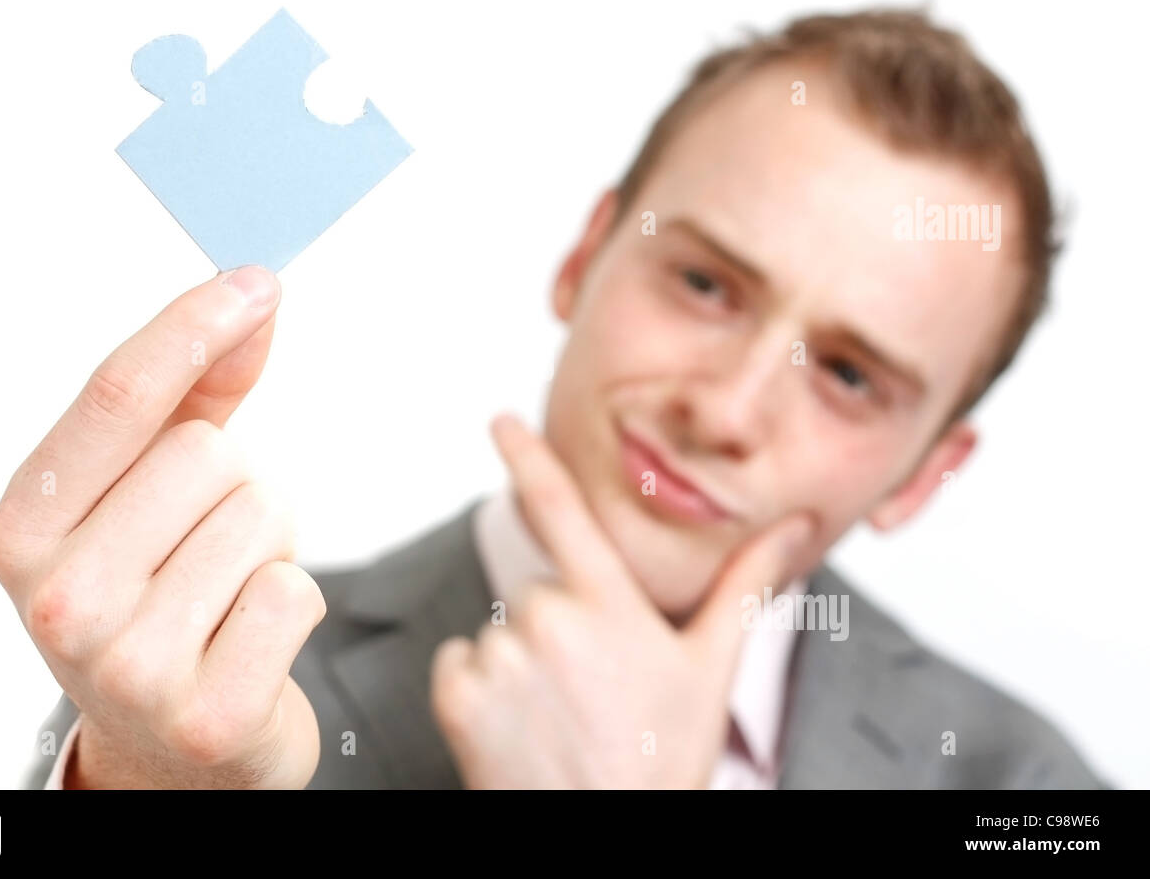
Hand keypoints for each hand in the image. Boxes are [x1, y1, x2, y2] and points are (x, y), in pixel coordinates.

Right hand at [0, 267, 325, 788]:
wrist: (170, 748)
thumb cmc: (157, 596)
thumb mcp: (147, 494)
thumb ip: (195, 392)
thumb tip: (250, 296)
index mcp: (24, 529)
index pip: (117, 398)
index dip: (191, 327)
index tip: (255, 281)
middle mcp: (58, 599)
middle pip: (210, 456)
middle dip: (237, 487)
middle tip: (207, 548)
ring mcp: (128, 665)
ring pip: (262, 517)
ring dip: (270, 546)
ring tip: (226, 595)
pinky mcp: (208, 715)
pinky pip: (295, 593)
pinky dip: (293, 605)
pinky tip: (250, 643)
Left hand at [430, 414, 817, 787]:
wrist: (606, 833)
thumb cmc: (663, 753)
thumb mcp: (710, 667)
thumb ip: (745, 584)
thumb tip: (794, 524)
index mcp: (609, 602)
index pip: (561, 508)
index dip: (527, 456)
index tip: (500, 419)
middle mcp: (547, 617)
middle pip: (538, 591)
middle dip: (560, 627)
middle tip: (593, 688)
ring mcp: (499, 657)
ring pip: (499, 631)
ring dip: (521, 661)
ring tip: (559, 715)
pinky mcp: (458, 695)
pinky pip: (460, 661)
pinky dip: (480, 687)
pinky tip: (520, 725)